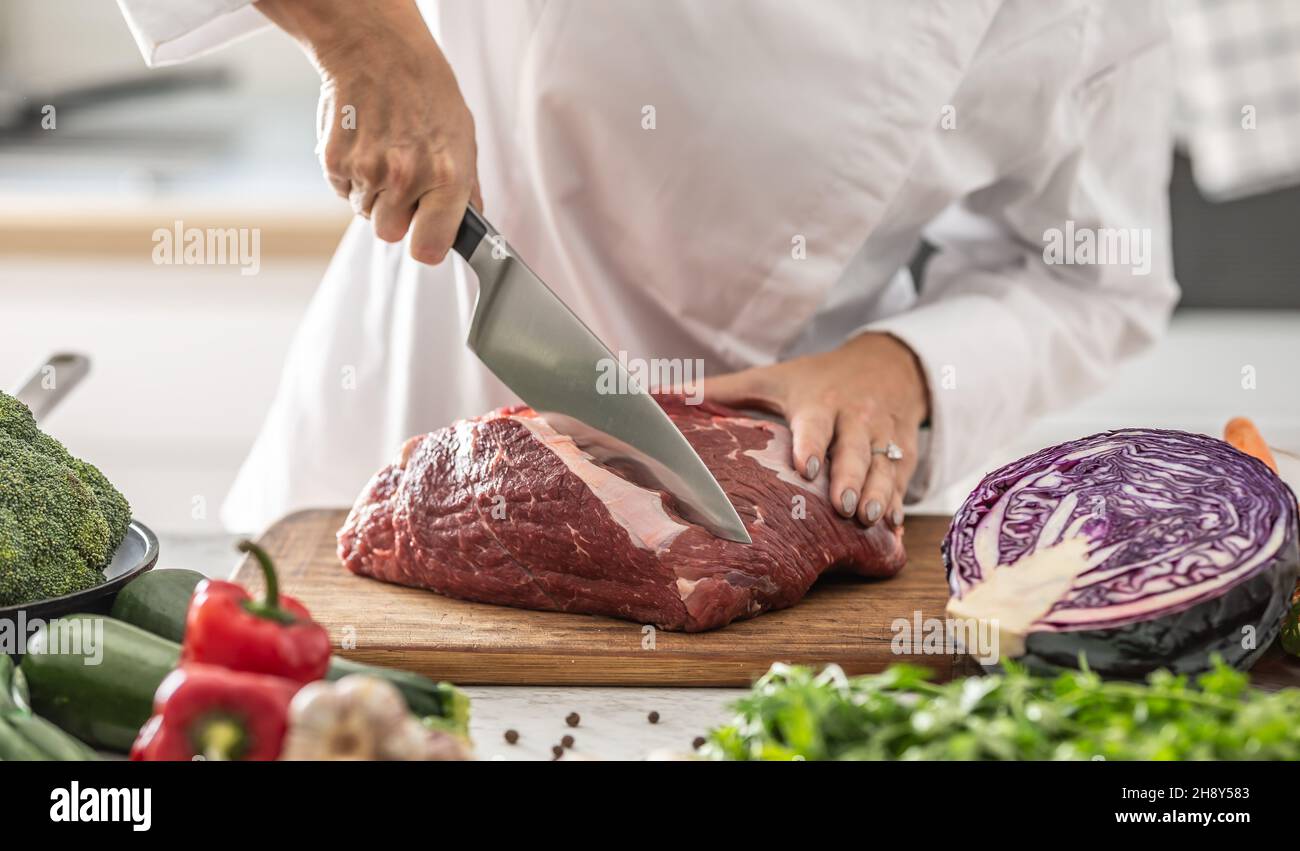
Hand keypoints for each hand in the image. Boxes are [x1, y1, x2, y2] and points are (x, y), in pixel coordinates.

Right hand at [256, 0, 480, 263]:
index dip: (426, 244)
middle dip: (396, 216)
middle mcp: (406, 178)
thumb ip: (467, 189)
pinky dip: (351, 176)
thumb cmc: (426, 92)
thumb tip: (471, 226)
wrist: (378, 49)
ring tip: (384, 153)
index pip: (429, 248)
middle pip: (390, 234)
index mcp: (447, 176)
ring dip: (373, 193)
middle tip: (402, 182)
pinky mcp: (335, 161)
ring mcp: (368, 170)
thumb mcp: (462, 137)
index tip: (426, 237)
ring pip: (365, 213)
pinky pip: (342, 191)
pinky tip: (364, 143)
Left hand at [702, 333, 928, 527]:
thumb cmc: (818, 378)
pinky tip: (894, 529)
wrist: (888, 365)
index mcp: (820, 401)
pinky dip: (900, 504)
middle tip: (845, 506)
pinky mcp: (905, 454)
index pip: (817, 422)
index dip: (813, 442)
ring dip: (880, 493)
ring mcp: (884, 437)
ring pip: (885, 467)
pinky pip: (904, 481)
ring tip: (871, 519)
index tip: (805, 465)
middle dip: (852, 477)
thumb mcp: (772, 378)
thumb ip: (721, 392)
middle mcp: (856, 418)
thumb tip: (661, 394)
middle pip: (856, 450)